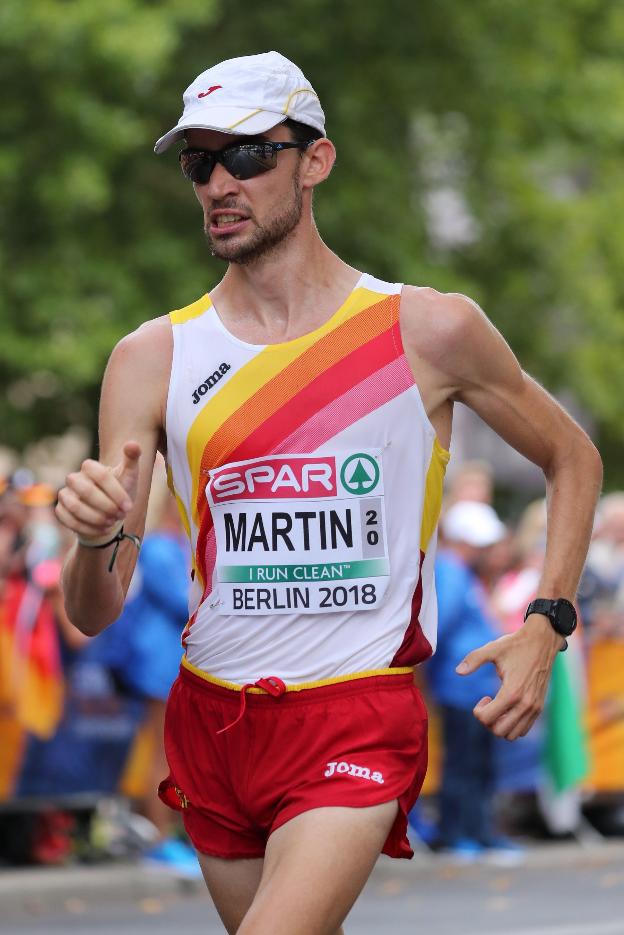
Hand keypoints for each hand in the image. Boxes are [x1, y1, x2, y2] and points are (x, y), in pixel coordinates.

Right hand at [56, 441, 140, 543]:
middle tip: (121, 515)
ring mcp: (64, 494)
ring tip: (112, 522)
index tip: (129, 506)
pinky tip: (103, 529)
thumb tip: (133, 444)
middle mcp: (73, 478)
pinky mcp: (60, 511)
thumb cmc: (120, 490)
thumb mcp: (130, 476)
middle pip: (86, 491)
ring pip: (75, 507)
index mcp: (90, 467)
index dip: (116, 492)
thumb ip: (132, 459)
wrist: (109, 511)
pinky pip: (68, 520)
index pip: (100, 475)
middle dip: (106, 506)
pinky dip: (88, 528)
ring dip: (96, 518)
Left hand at [455, 614, 562, 739]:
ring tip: (499, 706)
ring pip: (512, 735)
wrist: (542, 641)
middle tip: (489, 703)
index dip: (478, 712)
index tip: (483, 698)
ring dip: (501, 725)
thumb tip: (458, 672)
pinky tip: (509, 707)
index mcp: (512, 692)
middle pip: (499, 731)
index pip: (488, 719)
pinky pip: (524, 729)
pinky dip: (513, 725)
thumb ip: (473, 659)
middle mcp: (525, 704)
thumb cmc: (515, 645)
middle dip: (488, 720)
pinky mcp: (539, 707)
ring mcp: (534, 708)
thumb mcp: (492, 648)